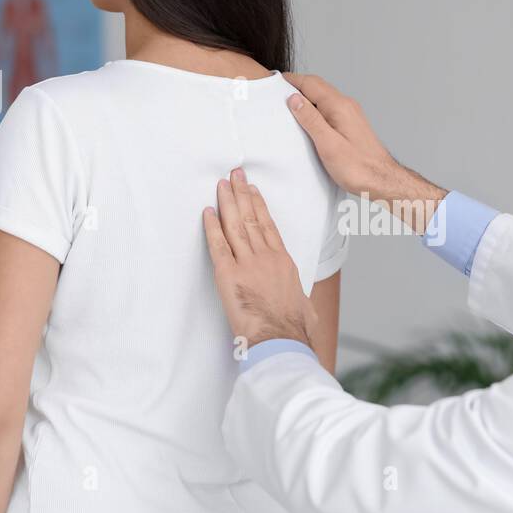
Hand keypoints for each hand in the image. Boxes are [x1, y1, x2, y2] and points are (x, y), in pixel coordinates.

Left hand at [203, 169, 317, 350]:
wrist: (283, 338)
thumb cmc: (295, 328)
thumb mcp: (305, 307)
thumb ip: (299, 298)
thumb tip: (302, 305)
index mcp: (284, 263)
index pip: (268, 227)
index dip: (259, 206)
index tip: (252, 191)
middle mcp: (266, 258)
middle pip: (251, 218)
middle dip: (242, 194)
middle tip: (235, 175)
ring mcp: (247, 264)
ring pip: (236, 226)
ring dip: (227, 202)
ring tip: (222, 184)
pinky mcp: (228, 275)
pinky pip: (218, 245)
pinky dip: (212, 227)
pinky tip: (207, 212)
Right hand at [284, 73, 446, 233]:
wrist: (382, 180)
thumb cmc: (358, 168)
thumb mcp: (328, 144)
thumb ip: (310, 120)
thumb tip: (294, 99)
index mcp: (339, 106)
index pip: (311, 83)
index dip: (291, 80)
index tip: (273, 81)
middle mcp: (346, 105)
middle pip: (317, 87)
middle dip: (296, 85)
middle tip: (276, 90)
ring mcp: (350, 114)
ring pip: (323, 97)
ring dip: (306, 97)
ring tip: (287, 104)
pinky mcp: (351, 124)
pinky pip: (329, 108)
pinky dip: (315, 107)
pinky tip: (307, 119)